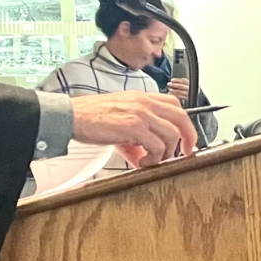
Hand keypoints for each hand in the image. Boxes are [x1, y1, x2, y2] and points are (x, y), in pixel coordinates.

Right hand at [70, 91, 191, 167]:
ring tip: (152, 161)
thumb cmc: (92, 117)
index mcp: (143, 98)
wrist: (72, 116)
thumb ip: (136, 135)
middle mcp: (145, 103)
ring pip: (171, 134)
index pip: (175, 105)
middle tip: (186, 152)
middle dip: (188, 137)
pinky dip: (154, 158)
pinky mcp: (134, 127)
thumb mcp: (120, 120)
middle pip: (181, 117)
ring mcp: (141, 114)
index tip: (186, 139)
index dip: (185, 123)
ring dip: (166, 153)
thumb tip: (143, 154)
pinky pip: (156, 145)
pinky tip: (142, 162)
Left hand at [167, 77, 190, 103]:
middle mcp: (190, 88)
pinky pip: (179, 96)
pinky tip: (170, 93)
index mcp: (191, 83)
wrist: (198, 97)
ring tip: (169, 89)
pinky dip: (174, 94)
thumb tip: (174, 81)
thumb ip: (184, 83)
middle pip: (180, 86)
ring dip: (173, 90)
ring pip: (179, 91)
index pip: (183, 80)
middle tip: (168, 84)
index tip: (172, 80)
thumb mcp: (190, 84)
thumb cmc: (192, 90)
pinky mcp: (187, 98)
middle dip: (173, 85)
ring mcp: (188, 94)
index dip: (177, 80)